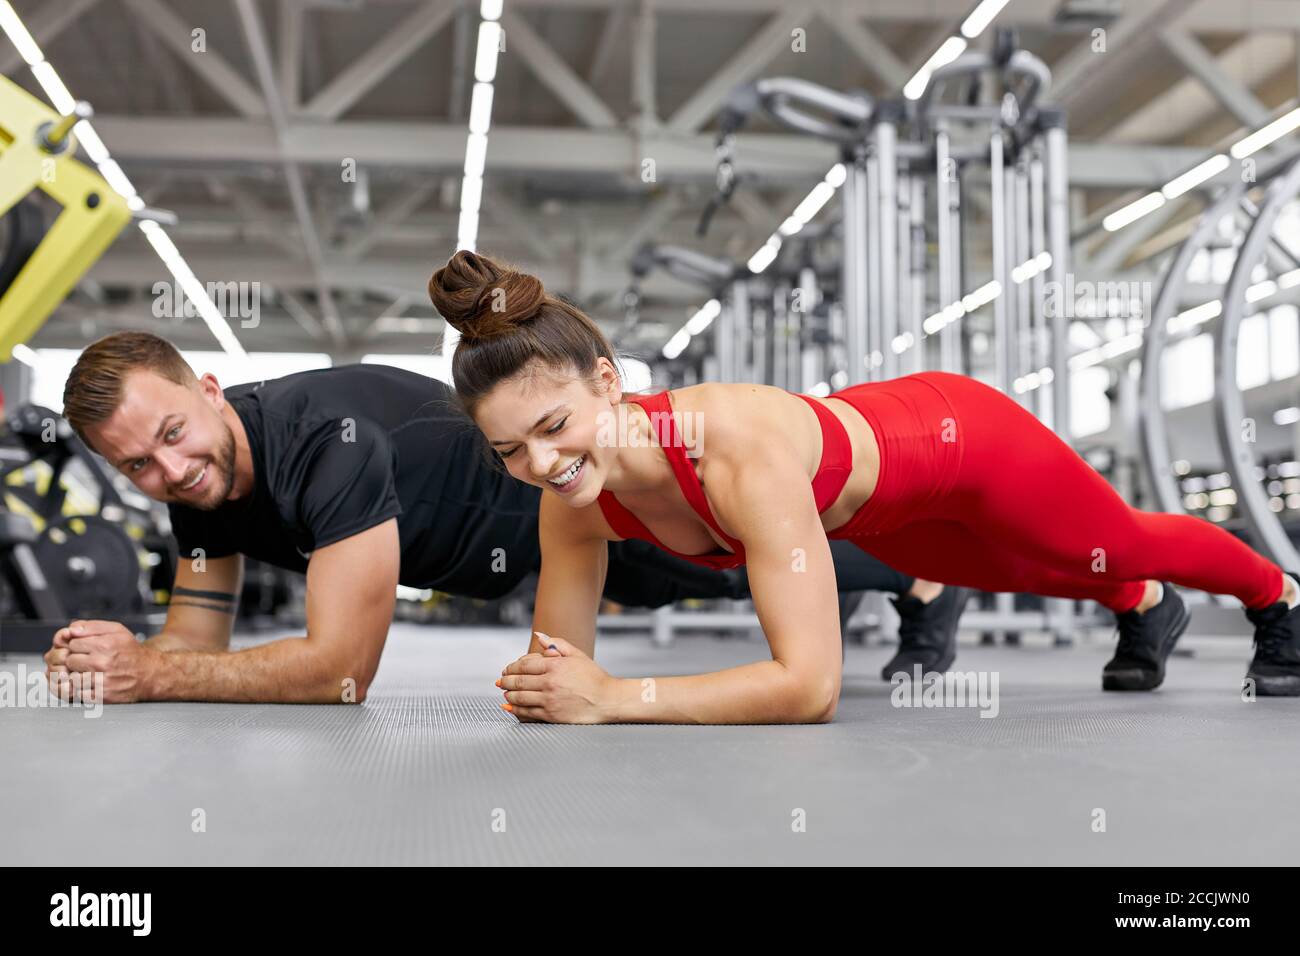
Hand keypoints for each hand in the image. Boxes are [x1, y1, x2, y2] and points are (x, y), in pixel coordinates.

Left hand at [54, 620, 158, 703]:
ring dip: (80, 675)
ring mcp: (100, 681)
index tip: (89, 649)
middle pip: (70, 661)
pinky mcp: (100, 696)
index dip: (80, 646)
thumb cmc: (132, 652)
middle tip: (92, 661)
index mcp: (105, 645)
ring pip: (72, 677)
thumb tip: (71, 630)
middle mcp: (101, 663)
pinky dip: (84, 689)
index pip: (72, 644)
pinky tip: (95, 684)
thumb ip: (92, 626)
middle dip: (78, 660)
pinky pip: (78, 692)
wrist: (150, 674)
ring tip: (93, 673)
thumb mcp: (118, 631)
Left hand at [497, 632, 615, 723]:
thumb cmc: (593, 677)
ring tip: (505, 692)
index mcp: (555, 665)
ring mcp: (549, 700)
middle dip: (506, 680)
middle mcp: (549, 683)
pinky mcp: (550, 715)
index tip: (507, 669)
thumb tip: (538, 636)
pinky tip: (509, 707)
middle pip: (518, 681)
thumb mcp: (577, 655)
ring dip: (508, 694)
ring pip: (519, 697)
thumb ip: (557, 644)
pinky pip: (526, 713)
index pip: (524, 665)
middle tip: (500, 681)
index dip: (511, 667)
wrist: (607, 701)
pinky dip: (514, 710)